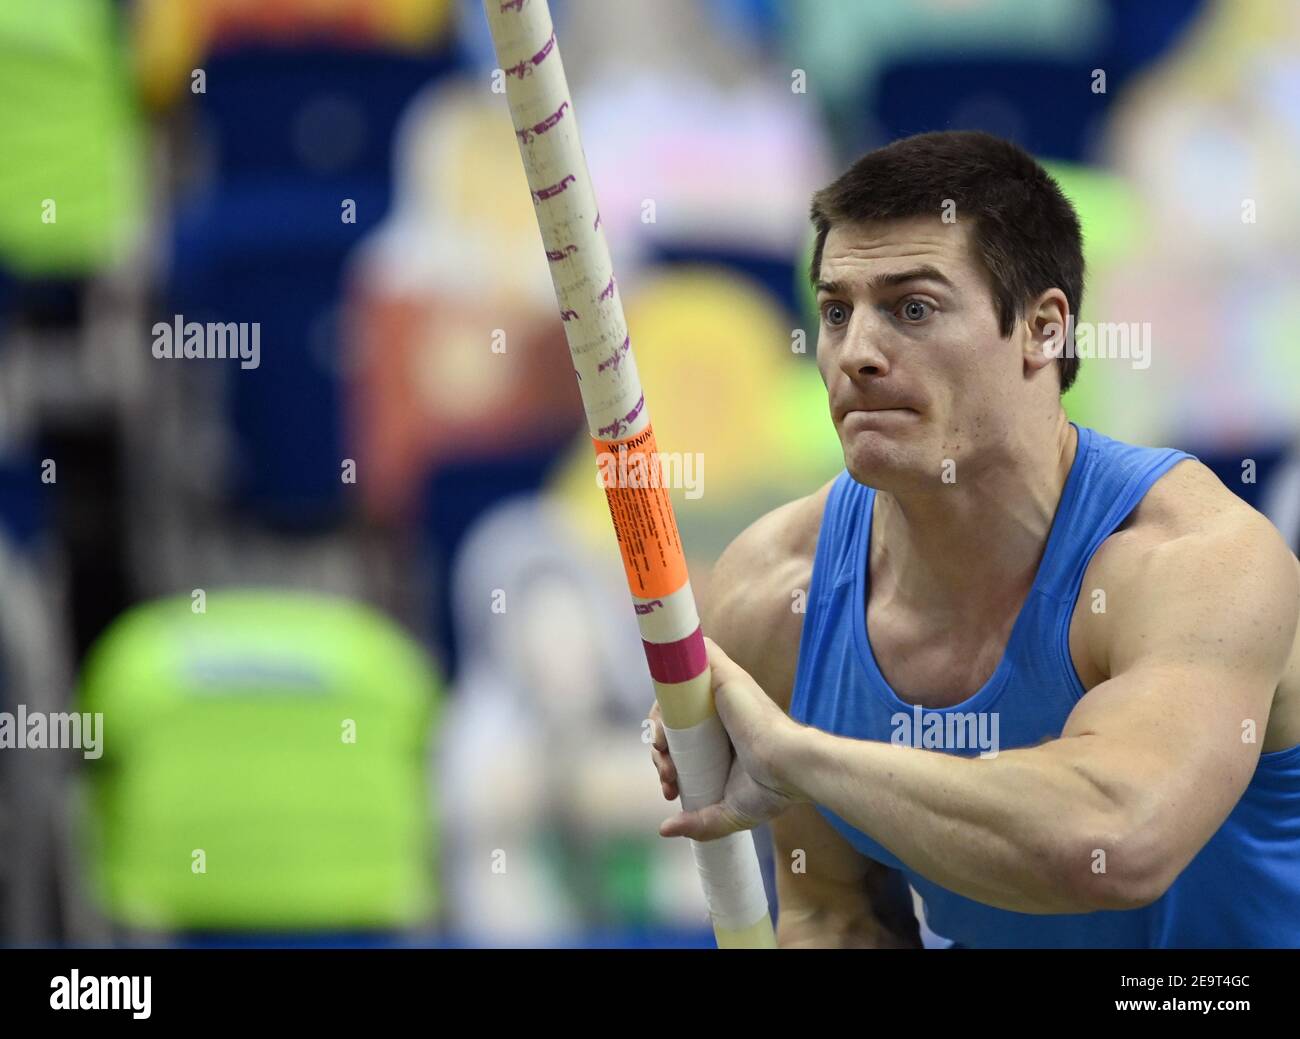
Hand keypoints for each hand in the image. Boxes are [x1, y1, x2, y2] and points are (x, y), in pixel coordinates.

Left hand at [647, 637, 806, 841]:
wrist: (790, 766)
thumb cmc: (771, 788)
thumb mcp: (728, 812)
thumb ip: (700, 823)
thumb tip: (664, 829)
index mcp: (719, 738)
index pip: (679, 740)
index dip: (666, 762)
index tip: (670, 789)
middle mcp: (716, 711)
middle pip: (669, 720)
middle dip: (659, 753)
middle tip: (668, 776)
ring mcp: (716, 691)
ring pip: (670, 694)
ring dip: (656, 728)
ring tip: (666, 759)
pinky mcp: (719, 674)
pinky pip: (686, 656)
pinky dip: (668, 671)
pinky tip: (663, 715)